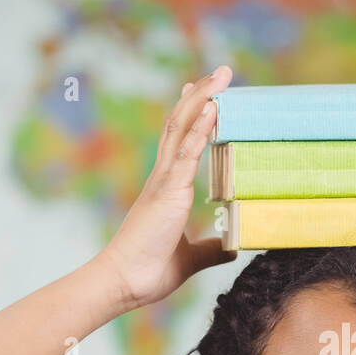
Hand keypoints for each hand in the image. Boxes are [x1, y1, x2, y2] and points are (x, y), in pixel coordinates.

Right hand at [95, 65, 236, 309]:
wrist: (124, 282)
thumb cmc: (149, 271)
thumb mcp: (191, 257)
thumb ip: (209, 248)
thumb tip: (230, 246)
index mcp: (166, 188)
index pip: (180, 141)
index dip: (194, 115)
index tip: (207, 95)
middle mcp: (163, 177)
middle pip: (181, 123)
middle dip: (201, 94)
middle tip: (221, 72)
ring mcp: (164, 181)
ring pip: (182, 128)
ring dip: (203, 98)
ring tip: (221, 75)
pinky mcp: (167, 191)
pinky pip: (186, 153)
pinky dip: (200, 128)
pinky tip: (213, 107)